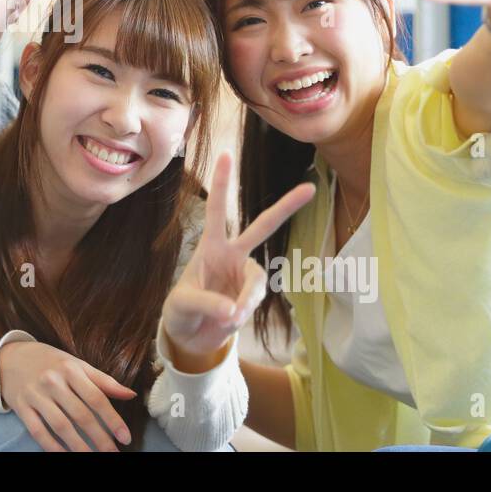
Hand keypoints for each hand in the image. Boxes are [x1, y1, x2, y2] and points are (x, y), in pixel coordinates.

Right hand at [0, 340, 136, 451]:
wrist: (11, 357)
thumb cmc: (50, 362)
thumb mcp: (76, 364)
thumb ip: (103, 381)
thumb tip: (131, 395)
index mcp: (71, 368)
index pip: (97, 398)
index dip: (113, 420)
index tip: (126, 438)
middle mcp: (53, 381)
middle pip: (81, 415)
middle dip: (100, 438)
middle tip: (113, 453)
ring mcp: (36, 395)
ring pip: (61, 426)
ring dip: (79, 446)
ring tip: (92, 458)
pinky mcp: (22, 407)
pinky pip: (38, 431)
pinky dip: (52, 447)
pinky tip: (64, 456)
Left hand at [162, 152, 314, 366]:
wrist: (189, 337)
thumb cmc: (180, 311)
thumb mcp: (182, 305)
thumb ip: (207, 304)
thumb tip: (234, 312)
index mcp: (211, 246)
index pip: (217, 210)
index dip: (222, 184)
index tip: (226, 154)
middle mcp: (233, 255)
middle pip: (263, 227)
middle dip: (286, 207)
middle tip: (310, 188)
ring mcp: (245, 275)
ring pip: (257, 281)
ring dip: (246, 300)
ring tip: (229, 317)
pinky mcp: (251, 297)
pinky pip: (254, 303)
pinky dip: (243, 314)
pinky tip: (228, 321)